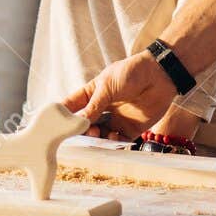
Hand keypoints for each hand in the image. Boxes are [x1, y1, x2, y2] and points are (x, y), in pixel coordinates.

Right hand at [61, 52, 176, 140]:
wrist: (160, 75)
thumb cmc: (131, 73)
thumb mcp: (108, 86)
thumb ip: (93, 106)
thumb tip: (77, 123)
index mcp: (93, 94)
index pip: (72, 106)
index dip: (63, 116)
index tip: (54, 126)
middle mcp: (102, 109)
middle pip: (85, 125)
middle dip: (81, 131)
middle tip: (83, 132)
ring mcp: (116, 119)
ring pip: (100, 135)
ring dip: (97, 138)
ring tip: (97, 134)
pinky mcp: (131, 128)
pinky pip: (118, 141)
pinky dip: (114, 142)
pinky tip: (114, 137)